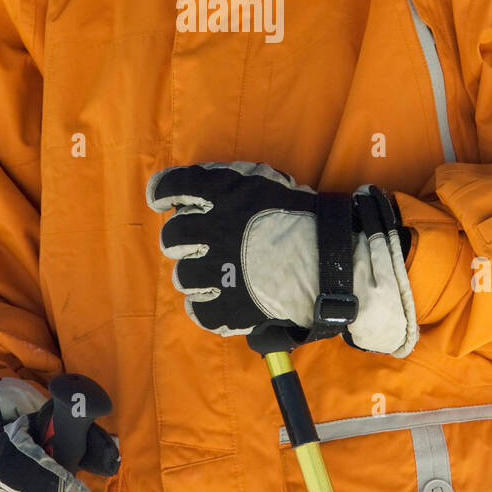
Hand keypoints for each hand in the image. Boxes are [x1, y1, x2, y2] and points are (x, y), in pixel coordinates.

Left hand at [146, 160, 417, 355]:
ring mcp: (213, 272)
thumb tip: (195, 190)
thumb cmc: (302, 216)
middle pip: (172, 237)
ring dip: (198, 275)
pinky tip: (224, 299)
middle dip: (183, 241)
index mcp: (218, 195)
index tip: (163, 202)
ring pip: (183, 276)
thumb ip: (227, 182)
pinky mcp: (223, 309)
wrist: (330, 263)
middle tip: (201, 246)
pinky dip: (208, 306)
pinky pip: (198, 310)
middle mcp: (207, 231)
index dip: (162, 193)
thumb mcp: (265, 182)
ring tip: (220, 275)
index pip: (170, 187)